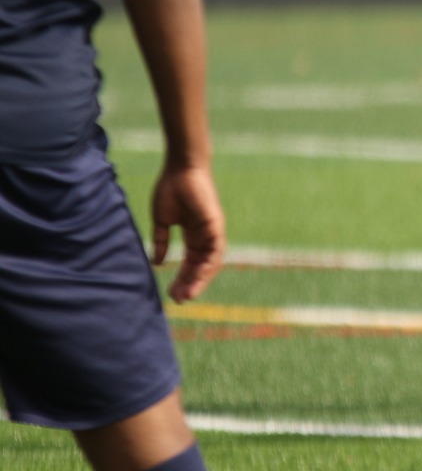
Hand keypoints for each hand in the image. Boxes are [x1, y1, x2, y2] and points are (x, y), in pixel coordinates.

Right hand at [152, 163, 224, 303]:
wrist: (180, 169)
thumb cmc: (171, 190)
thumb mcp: (163, 221)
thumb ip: (162, 241)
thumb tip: (157, 262)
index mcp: (194, 236)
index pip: (191, 264)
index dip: (183, 280)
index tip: (171, 294)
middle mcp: (206, 237)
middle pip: (201, 267)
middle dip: (190, 285)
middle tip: (178, 301)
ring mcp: (213, 232)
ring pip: (210, 263)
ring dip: (199, 281)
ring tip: (187, 295)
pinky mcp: (216, 226)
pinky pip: (215, 251)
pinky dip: (207, 266)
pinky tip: (197, 278)